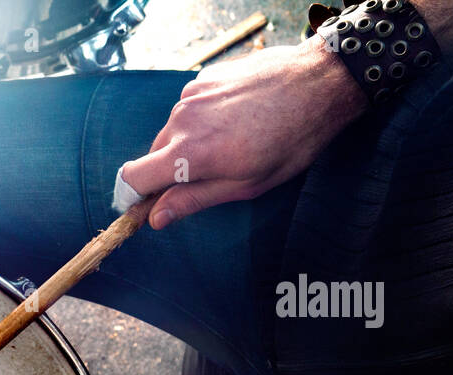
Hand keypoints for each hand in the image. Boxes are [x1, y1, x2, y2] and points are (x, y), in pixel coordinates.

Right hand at [121, 36, 368, 229]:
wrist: (319, 83)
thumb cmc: (289, 141)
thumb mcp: (244, 184)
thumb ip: (193, 200)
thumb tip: (156, 217)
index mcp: (187, 154)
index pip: (133, 178)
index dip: (135, 196)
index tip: (148, 205)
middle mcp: (181, 121)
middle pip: (152, 155)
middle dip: (170, 170)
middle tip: (208, 175)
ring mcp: (191, 95)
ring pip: (173, 131)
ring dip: (189, 143)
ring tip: (230, 142)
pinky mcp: (203, 78)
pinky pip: (190, 108)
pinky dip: (203, 118)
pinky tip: (235, 119)